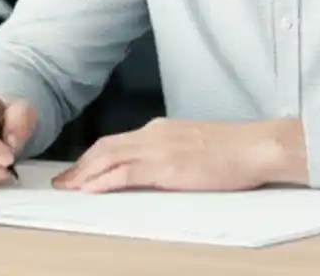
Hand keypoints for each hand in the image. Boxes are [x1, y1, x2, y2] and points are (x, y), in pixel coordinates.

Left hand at [51, 117, 305, 192]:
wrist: (256, 147)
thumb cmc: (234, 150)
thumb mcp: (192, 145)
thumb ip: (169, 152)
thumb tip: (155, 168)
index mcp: (159, 129)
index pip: (116, 141)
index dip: (93, 156)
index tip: (78, 170)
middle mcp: (153, 135)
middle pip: (104, 147)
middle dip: (80, 165)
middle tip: (63, 182)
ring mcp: (158, 149)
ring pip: (109, 158)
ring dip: (84, 174)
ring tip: (68, 189)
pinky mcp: (167, 167)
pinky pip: (125, 173)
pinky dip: (103, 181)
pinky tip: (90, 190)